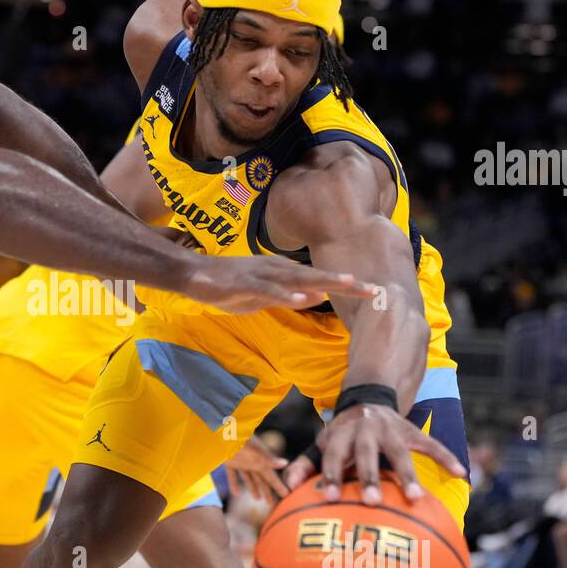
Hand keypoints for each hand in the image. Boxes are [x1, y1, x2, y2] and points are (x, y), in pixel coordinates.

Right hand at [183, 256, 374, 313]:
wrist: (192, 274)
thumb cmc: (229, 286)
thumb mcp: (264, 296)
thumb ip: (289, 296)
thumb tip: (318, 296)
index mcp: (283, 272)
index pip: (320, 279)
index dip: (346, 285)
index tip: (372, 292)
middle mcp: (277, 269)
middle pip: (317, 276)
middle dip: (346, 282)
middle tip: (374, 289)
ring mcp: (261, 275)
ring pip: (297, 278)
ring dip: (323, 280)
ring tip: (348, 284)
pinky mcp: (245, 284)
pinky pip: (268, 290)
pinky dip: (286, 294)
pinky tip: (302, 298)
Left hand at [224, 436, 289, 508]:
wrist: (221, 427)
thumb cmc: (239, 435)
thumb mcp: (254, 447)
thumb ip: (268, 457)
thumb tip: (286, 463)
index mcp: (260, 460)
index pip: (271, 476)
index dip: (278, 486)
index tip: (287, 495)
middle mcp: (252, 461)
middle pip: (261, 480)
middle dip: (267, 492)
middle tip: (272, 505)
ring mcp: (241, 461)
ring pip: (249, 478)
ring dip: (253, 488)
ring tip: (257, 500)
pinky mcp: (229, 460)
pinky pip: (233, 475)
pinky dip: (234, 483)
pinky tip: (236, 493)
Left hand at [283, 403, 466, 503]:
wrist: (367, 400)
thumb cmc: (341, 436)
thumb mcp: (322, 445)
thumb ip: (305, 466)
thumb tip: (287, 488)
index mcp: (341, 434)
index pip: (333, 456)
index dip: (331, 475)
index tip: (329, 498)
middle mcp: (366, 430)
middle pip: (367, 454)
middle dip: (368, 476)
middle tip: (370, 501)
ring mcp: (392, 430)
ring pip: (401, 452)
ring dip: (408, 474)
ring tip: (415, 498)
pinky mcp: (412, 432)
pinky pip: (432, 445)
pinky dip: (446, 458)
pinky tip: (460, 474)